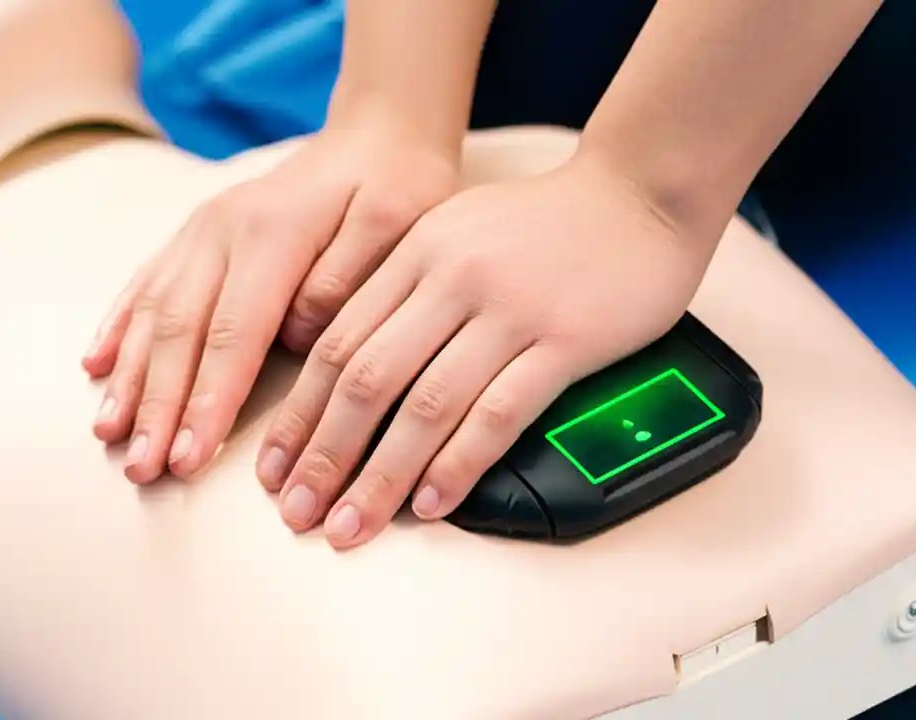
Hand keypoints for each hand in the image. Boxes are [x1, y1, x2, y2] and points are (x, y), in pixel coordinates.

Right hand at [83, 123, 458, 483]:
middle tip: (141, 468)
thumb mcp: (395, 223)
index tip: (188, 459)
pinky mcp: (194, 235)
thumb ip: (344, 278)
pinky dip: (117, 325)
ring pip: (153, 312)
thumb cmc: (396, 188)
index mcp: (272, 235)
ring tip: (109, 435)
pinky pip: (145, 282)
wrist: (376, 134)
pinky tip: (95, 365)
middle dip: (156, 406)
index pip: (232, 335)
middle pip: (179, 332)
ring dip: (129, 377)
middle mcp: (222, 231)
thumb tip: (295, 334)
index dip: (206, 401)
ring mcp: (201, 231)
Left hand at [257, 153, 722, 547]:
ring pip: (426, 405)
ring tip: (351, 525)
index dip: (300, 414)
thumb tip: (352, 367)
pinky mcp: (565, 339)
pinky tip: (432, 503)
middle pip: (367, 380)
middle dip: (324, 455)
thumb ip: (404, 284)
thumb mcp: (456, 229)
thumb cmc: (547, 220)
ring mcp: (508, 310)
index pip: (337, 344)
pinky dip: (459, 463)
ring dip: (380, 475)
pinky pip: (500, 411)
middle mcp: (451, 279)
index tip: (276, 469)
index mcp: (416, 252)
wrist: (640, 191)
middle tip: (298, 513)